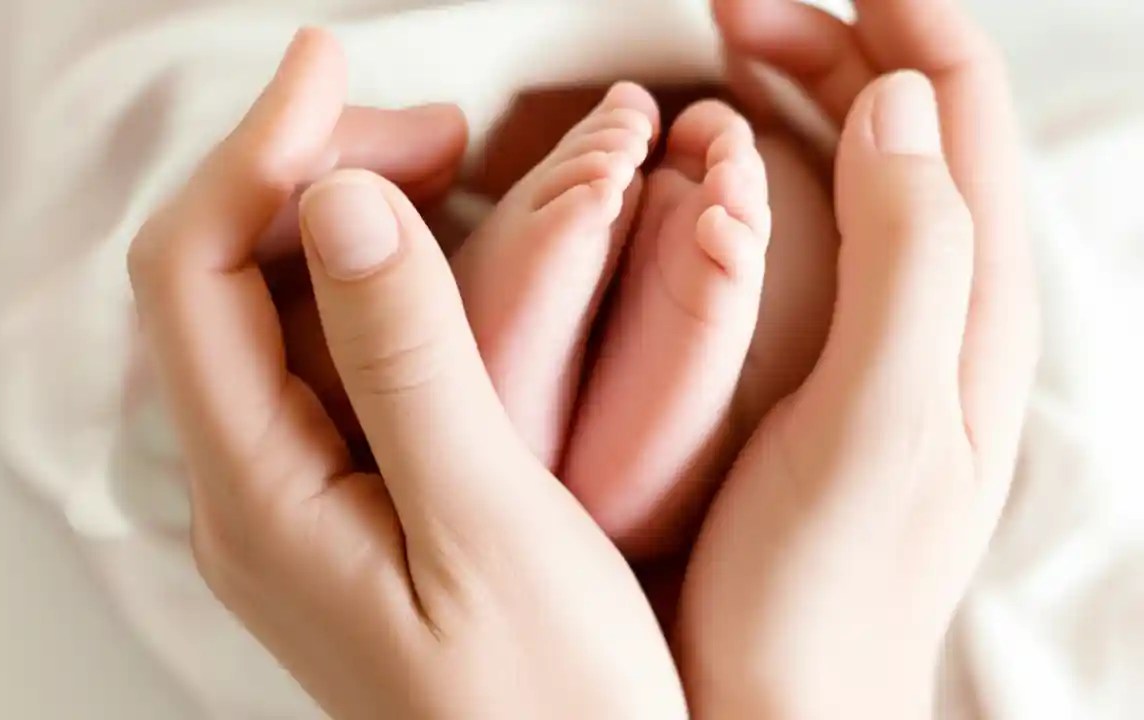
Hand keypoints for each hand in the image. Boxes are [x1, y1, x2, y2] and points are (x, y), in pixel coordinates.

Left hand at [128, 29, 685, 719]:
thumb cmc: (550, 709)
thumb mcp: (489, 526)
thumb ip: (407, 362)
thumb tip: (334, 202)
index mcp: (261, 497)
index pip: (192, 273)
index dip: (255, 151)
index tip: (335, 66)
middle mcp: (254, 493)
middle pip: (220, 282)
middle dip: (303, 172)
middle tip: (435, 128)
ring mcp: (299, 500)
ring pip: (278, 315)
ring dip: (345, 222)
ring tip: (451, 169)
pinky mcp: (353, 505)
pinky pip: (333, 363)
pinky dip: (380, 286)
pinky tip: (451, 266)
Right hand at [678, 2, 1038, 716]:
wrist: (776, 712)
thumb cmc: (819, 590)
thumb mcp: (882, 418)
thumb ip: (910, 256)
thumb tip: (897, 105)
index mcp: (971, 305)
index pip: (958, 107)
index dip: (895, 19)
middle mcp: (940, 313)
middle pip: (910, 128)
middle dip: (831, 45)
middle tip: (731, 13)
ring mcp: (879, 342)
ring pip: (857, 178)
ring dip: (799, 104)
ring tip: (719, 69)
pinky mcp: (820, 377)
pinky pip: (812, 243)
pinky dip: (766, 184)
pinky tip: (707, 185)